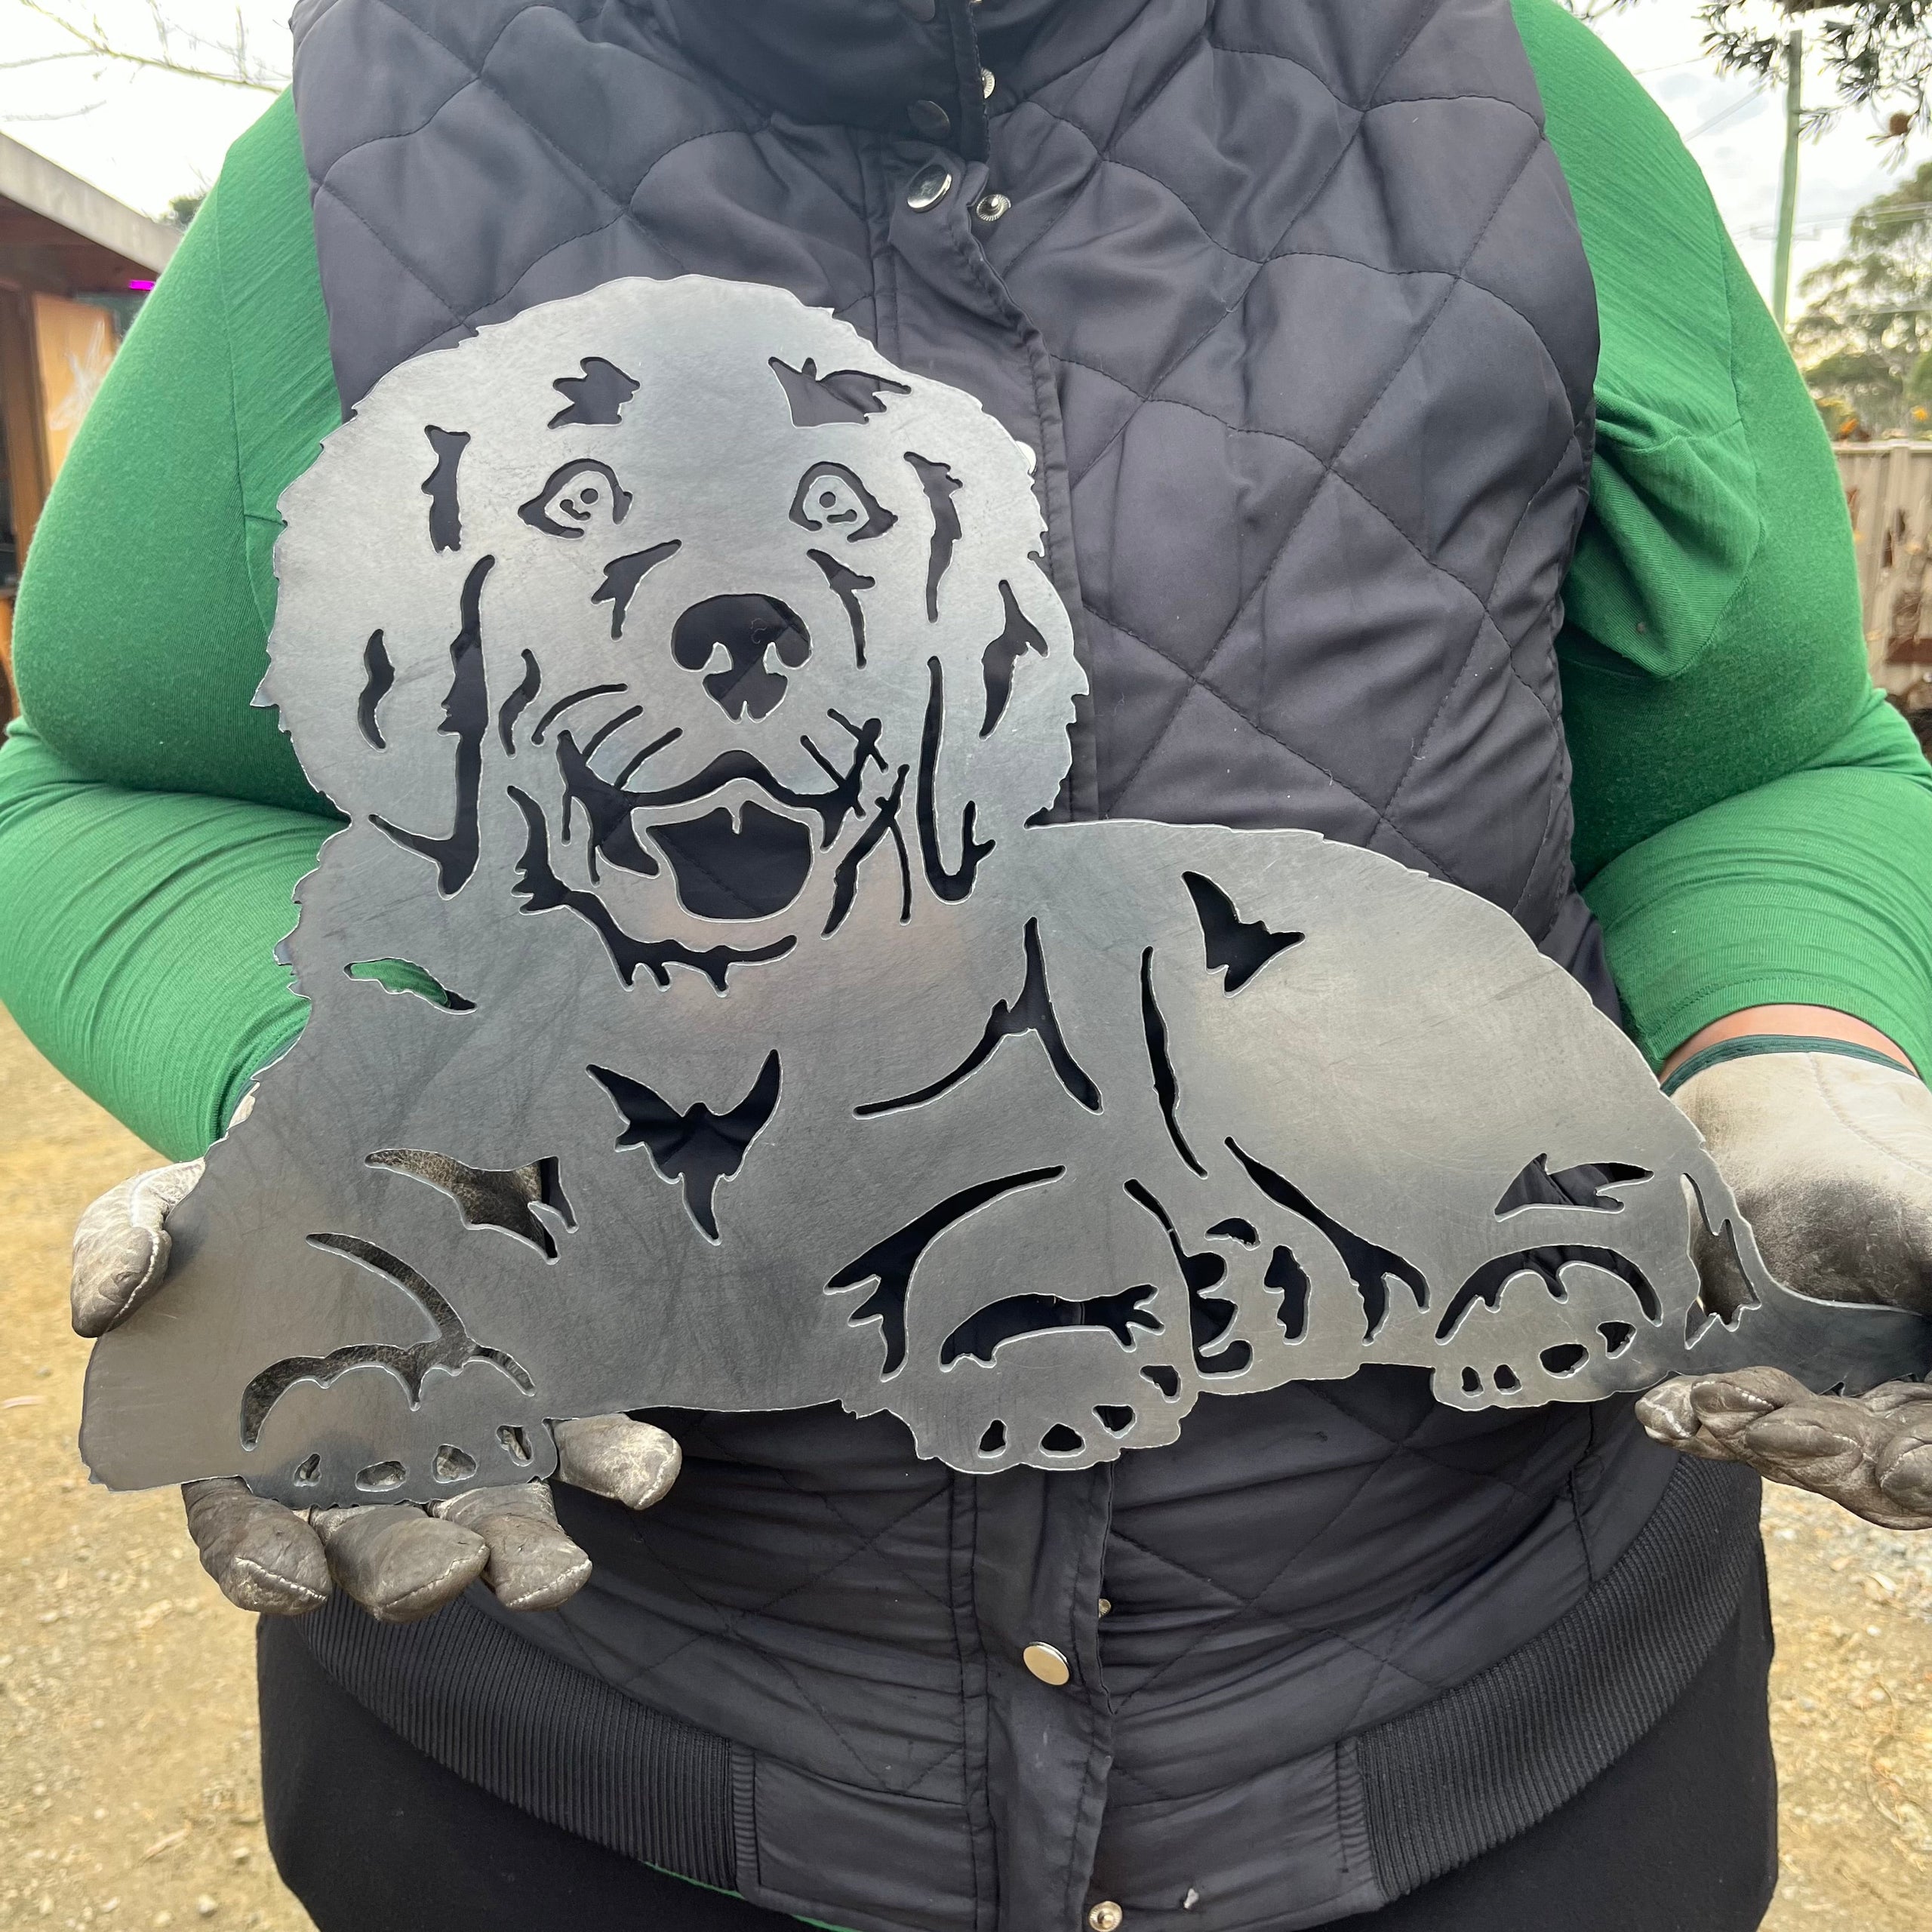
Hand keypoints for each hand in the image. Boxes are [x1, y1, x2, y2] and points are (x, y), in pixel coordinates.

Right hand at [73, 1159, 680, 1620]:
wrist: (364, 1131)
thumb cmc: (244, 1197)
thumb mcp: (163, 1206)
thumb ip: (124, 1249)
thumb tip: (100, 1310)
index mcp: (258, 1451)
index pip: (253, 1537)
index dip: (267, 1567)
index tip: (294, 1583)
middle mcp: (369, 1466)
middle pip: (387, 1550)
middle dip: (414, 1574)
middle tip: (446, 1575)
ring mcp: (465, 1433)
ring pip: (497, 1518)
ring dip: (529, 1554)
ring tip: (556, 1575)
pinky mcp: (544, 1387)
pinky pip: (587, 1438)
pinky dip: (618, 1460)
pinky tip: (649, 1470)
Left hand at [1639, 1044, 1931, 1527]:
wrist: (1789, 1149)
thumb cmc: (1876, 1181)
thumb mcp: (1927, 1226)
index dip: (1928, 1470)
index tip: (1897, 1468)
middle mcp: (1906, 1416)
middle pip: (1878, 1471)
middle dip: (1822, 1452)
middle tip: (1767, 1428)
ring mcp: (1833, 1415)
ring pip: (1800, 1455)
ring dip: (1750, 1436)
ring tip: (1706, 1405)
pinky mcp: (1759, 1404)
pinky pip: (1735, 1427)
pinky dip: (1702, 1421)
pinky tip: (1668, 1411)